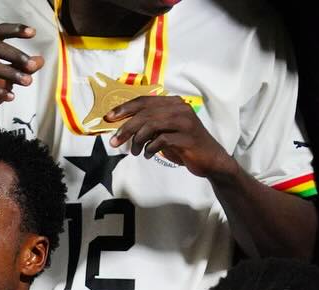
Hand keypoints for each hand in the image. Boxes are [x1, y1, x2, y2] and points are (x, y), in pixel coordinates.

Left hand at [107, 95, 235, 179]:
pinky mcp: (187, 137)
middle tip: (115, 142)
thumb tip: (123, 127)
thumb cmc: (184, 145)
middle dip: (126, 128)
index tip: (109, 118)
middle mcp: (180, 109)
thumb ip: (149, 126)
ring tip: (135, 152)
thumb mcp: (165, 132)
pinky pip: (160, 140)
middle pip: (145, 114)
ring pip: (151, 126)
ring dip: (137, 141)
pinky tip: (148, 155)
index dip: (125, 108)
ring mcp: (185, 122)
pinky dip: (150, 149)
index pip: (144, 101)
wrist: (209, 160)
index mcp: (173, 103)